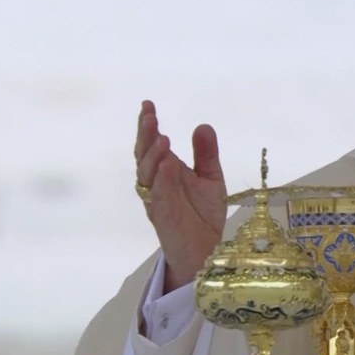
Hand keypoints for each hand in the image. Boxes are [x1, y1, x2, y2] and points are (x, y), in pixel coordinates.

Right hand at [134, 100, 227, 292]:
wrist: (206, 249)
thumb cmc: (203, 214)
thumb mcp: (210, 178)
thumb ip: (206, 154)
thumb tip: (203, 125)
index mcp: (165, 171)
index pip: (152, 145)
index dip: (147, 126)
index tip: (148, 105)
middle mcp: (156, 183)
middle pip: (143, 155)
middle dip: (145, 134)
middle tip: (149, 114)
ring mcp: (157, 199)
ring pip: (147, 173)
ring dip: (153, 155)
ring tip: (163, 138)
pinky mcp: (164, 215)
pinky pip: (159, 194)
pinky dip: (162, 179)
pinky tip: (167, 164)